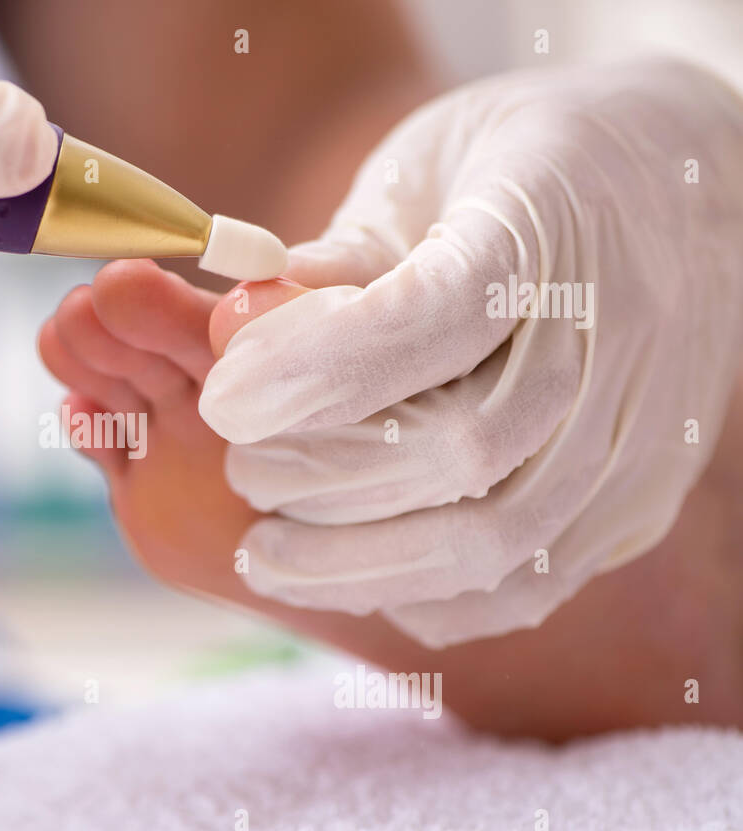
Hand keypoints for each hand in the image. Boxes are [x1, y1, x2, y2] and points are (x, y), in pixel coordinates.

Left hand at [199, 59, 742, 645]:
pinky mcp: (640, 497)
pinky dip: (425, 598)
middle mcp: (619, 332)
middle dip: (321, 476)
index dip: (315, 371)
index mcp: (555, 213)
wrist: (677, 185)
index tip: (223, 400)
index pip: (439, 315)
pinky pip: (530, 587)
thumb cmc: (519, 162)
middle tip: (244, 470)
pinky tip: (354, 575)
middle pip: (464, 449)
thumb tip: (237, 338)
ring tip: (266, 551)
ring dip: (355, 564)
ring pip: (497, 540)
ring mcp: (639, 428)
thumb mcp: (426, 163)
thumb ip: (344, 253)